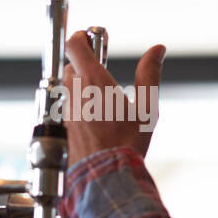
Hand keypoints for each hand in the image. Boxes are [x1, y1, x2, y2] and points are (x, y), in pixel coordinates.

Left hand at [61, 31, 164, 167]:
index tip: (91, 37)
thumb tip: (157, 50)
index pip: (74, 45)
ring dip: (80, 87)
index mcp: (93, 82)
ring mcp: (64, 111)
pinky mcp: (60, 128)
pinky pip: (66, 109)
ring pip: (68, 88)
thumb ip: (149, 75)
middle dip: (85, 64)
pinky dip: (77, 108)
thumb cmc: (127, 147)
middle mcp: (73, 93)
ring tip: (101, 102)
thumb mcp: (147, 110)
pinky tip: (94, 123)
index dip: (81, 37)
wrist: (103, 181)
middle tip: (102, 72)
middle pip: (71, 66)